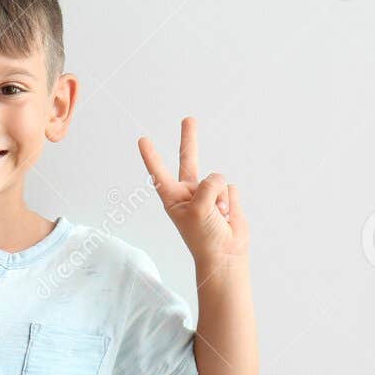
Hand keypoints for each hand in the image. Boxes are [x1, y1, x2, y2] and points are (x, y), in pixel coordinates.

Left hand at [138, 116, 248, 264]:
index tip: (142, 139)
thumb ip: (206, 186)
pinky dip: (232, 202)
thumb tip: (218, 179)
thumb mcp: (198, 209)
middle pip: (188, 160)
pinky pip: (231, 189)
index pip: (159, 172)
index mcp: (173, 198)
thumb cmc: (204, 237)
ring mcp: (208, 194)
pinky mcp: (226, 198)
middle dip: (189, 139)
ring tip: (218, 216)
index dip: (151, 156)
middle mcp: (190, 193)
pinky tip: (228, 216)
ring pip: (217, 179)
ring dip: (220, 197)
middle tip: (188, 119)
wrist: (226, 255)